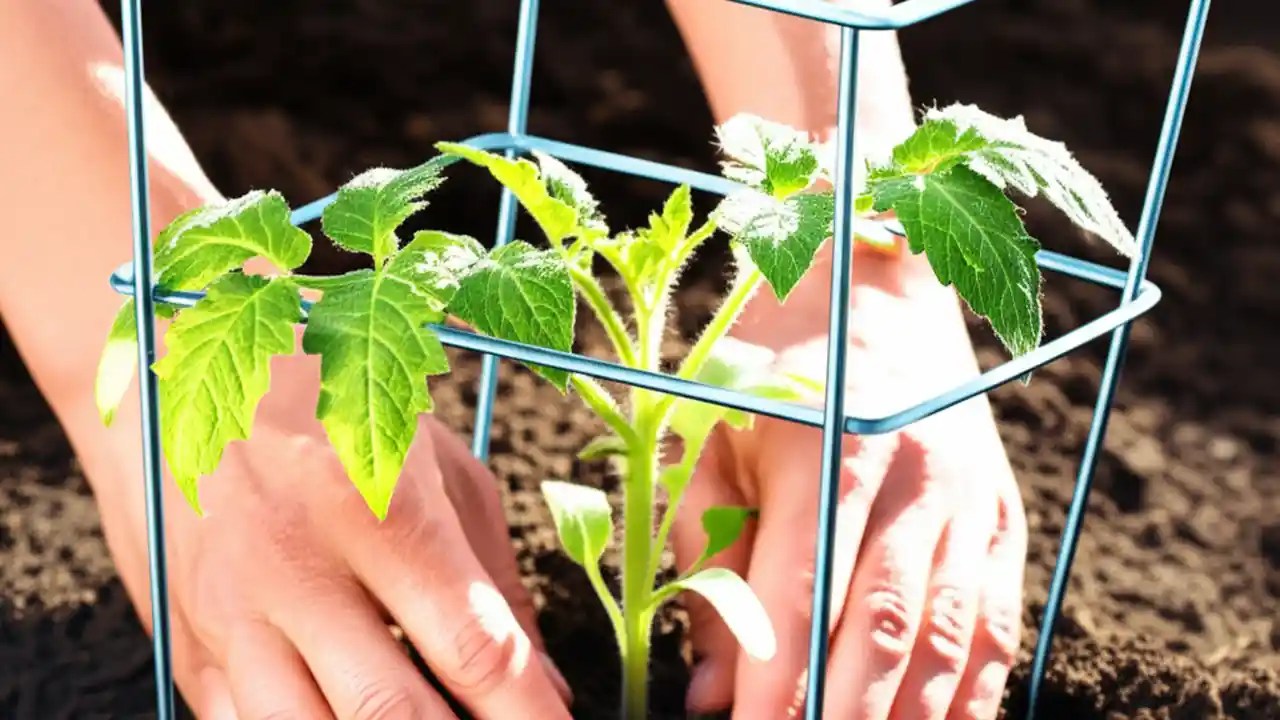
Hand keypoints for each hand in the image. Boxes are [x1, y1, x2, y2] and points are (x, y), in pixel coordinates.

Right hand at [77, 344, 571, 718]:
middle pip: (391, 711)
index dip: (530, 714)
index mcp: (376, 507)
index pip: (473, 646)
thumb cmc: (335, 411)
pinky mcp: (189, 649)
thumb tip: (544, 684)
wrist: (177, 378)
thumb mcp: (437, 466)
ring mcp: (231, 615)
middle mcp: (296, 566)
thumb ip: (494, 578)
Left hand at [673, 246, 1027, 718]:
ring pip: (947, 640)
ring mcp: (971, 501)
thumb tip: (711, 693)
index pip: (803, 592)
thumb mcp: (716, 437)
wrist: (879, 286)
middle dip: (842, 717)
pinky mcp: (1003, 519)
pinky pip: (996, 626)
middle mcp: (915, 478)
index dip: (776, 685)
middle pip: (882, 629)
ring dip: (907, 719)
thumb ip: (711, 562)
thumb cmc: (776, 363)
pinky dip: (968, 696)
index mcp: (833, 446)